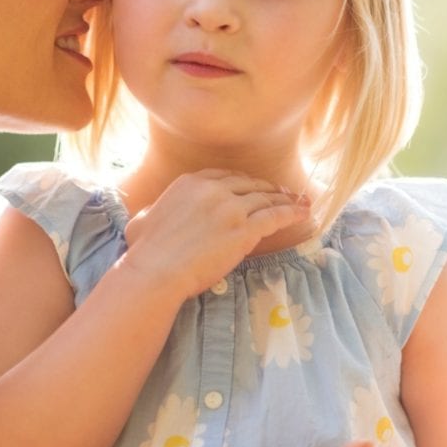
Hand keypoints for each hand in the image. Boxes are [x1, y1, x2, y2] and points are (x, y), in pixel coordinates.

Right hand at [123, 169, 310, 302]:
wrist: (156, 271)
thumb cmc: (145, 251)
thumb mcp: (143, 220)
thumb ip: (153, 211)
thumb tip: (149, 216)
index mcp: (190, 182)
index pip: (225, 176)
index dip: (244, 182)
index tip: (253, 186)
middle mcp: (213, 190)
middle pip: (249, 185)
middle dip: (268, 189)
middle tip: (282, 193)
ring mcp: (230, 208)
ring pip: (265, 200)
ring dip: (285, 200)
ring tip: (299, 202)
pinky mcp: (244, 231)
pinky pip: (275, 217)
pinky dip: (291, 214)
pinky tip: (303, 214)